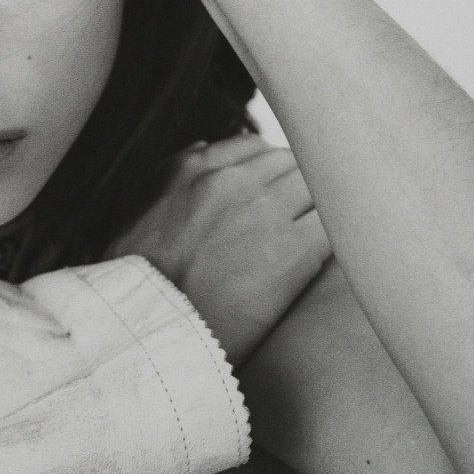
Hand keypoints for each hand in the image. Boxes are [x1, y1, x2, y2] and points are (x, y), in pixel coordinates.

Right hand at [105, 134, 331, 366]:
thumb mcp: (139, 209)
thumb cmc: (140, 277)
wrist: (154, 328)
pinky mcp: (292, 251)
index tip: (273, 189)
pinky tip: (328, 255)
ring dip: (318, 206)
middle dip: (296, 184)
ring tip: (316, 234)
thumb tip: (205, 145)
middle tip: (300, 214)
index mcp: (195, 169)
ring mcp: (265, 212)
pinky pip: (332, 224)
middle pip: (290, 161)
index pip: (254, 146)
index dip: (268, 169)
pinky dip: (334, 234)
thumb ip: (174, 171)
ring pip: (315, 184)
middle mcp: (232, 181)